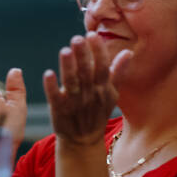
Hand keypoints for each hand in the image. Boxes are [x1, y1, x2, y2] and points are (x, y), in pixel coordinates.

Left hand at [42, 32, 130, 147]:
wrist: (83, 141)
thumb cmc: (97, 111)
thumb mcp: (111, 94)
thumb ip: (119, 73)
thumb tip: (128, 52)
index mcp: (102, 89)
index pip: (103, 68)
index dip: (99, 52)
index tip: (93, 35)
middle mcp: (89, 95)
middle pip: (86, 73)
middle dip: (83, 56)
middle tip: (77, 38)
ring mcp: (74, 103)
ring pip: (71, 83)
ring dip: (68, 67)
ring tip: (64, 51)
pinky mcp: (59, 110)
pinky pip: (55, 97)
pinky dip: (52, 87)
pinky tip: (48, 74)